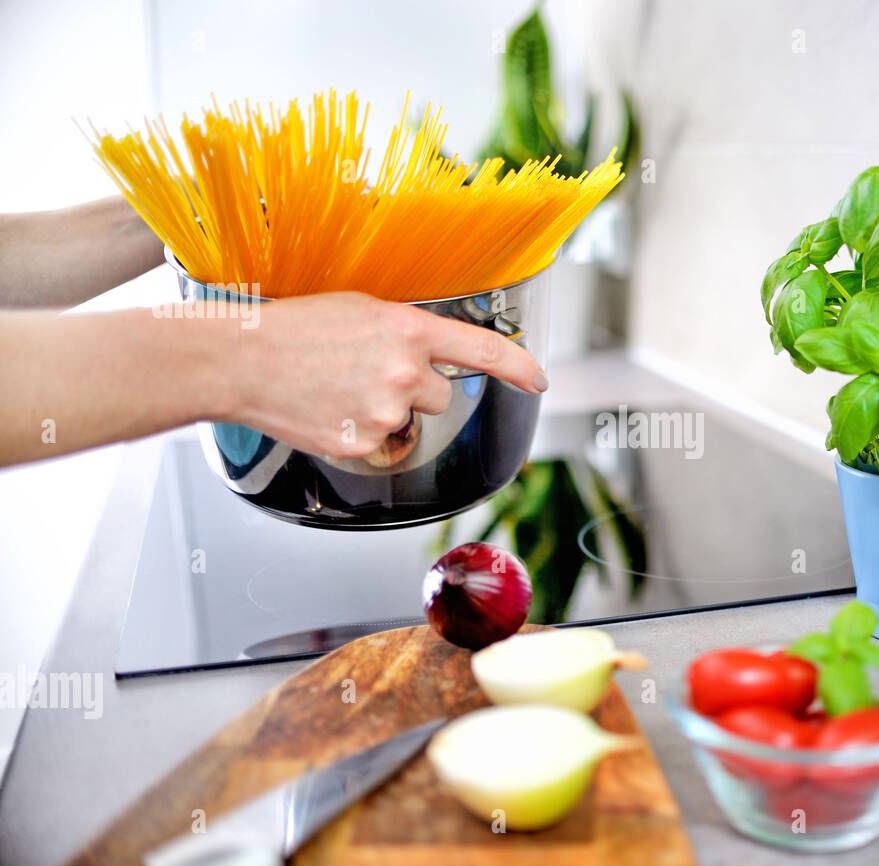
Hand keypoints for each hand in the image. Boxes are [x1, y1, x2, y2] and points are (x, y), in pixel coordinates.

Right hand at [232, 291, 546, 458]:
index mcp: (408, 330)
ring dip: (386, 408)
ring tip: (340, 387)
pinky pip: (380, 441)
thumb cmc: (294, 328)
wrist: (242, 360)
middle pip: (441, 394)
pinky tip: (330, 408)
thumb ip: (406, 331)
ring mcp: (384, 412)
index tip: (537, 379)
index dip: (518, 367)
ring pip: (409, 419)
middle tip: (367, 372)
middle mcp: (404, 372)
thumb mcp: (361, 309)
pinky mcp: (363, 443)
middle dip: (414, 387)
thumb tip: (430, 351)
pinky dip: (360, 429)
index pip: (482, 350)